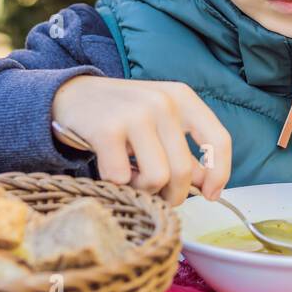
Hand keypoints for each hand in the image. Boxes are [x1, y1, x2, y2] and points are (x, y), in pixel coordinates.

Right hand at [51, 75, 231, 206]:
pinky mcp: (106, 129)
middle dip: (172, 194)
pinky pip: (122, 178)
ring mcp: (135, 114)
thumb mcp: (160, 122)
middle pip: (183, 171)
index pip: (219, 140)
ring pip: (157, 178)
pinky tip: (109, 167)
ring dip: (143, 189)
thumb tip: (205, 185)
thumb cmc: (123, 115)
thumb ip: (183, 150)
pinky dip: (117, 183)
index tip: (211, 195)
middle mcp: (162, 102)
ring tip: (131, 175)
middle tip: (156, 193)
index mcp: (183, 98)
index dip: (220, 174)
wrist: (72, 96)